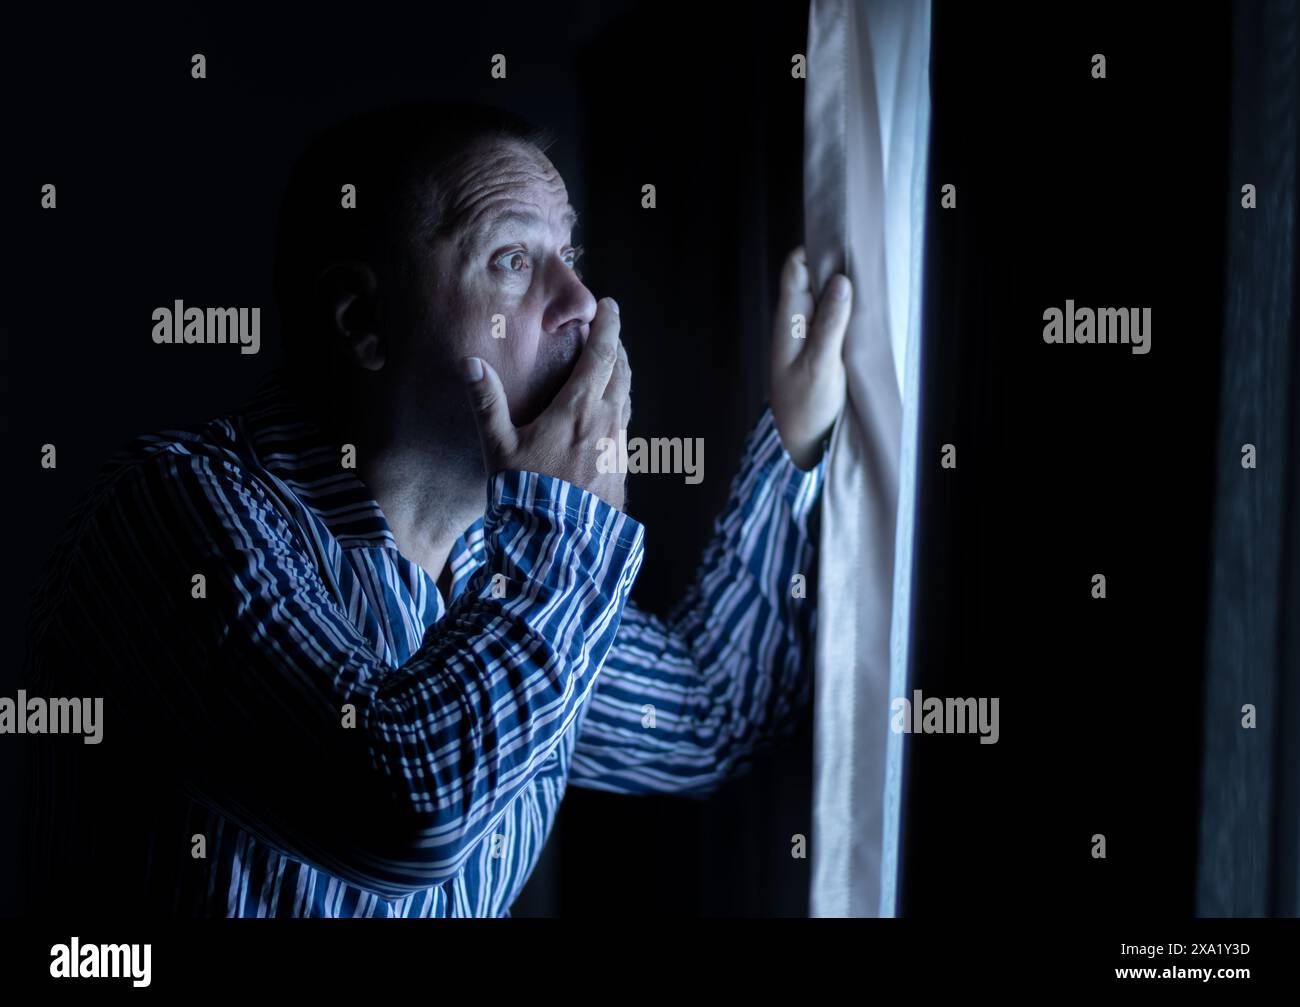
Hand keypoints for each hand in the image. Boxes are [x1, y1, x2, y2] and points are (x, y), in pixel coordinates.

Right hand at [462, 297, 631, 510]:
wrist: (561, 544)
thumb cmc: (527, 494)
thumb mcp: (498, 447)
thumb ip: (486, 403)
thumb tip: (470, 363)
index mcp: (580, 408)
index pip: (602, 354)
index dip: (607, 326)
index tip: (609, 306)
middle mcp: (607, 421)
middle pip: (621, 371)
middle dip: (616, 346)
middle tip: (610, 331)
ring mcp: (618, 446)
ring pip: (626, 398)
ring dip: (621, 376)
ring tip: (611, 367)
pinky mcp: (622, 468)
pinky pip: (625, 425)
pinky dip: (619, 407)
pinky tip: (607, 416)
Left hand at [769, 246, 850, 469]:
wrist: (798, 444)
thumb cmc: (805, 407)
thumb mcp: (821, 365)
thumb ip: (830, 323)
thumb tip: (841, 280)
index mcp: (787, 319)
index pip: (794, 266)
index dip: (815, 248)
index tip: (845, 240)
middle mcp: (795, 321)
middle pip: (811, 277)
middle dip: (835, 265)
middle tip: (868, 259)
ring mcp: (807, 334)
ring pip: (824, 297)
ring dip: (844, 289)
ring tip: (873, 279)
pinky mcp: (820, 348)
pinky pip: (833, 318)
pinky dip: (848, 309)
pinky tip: (867, 308)